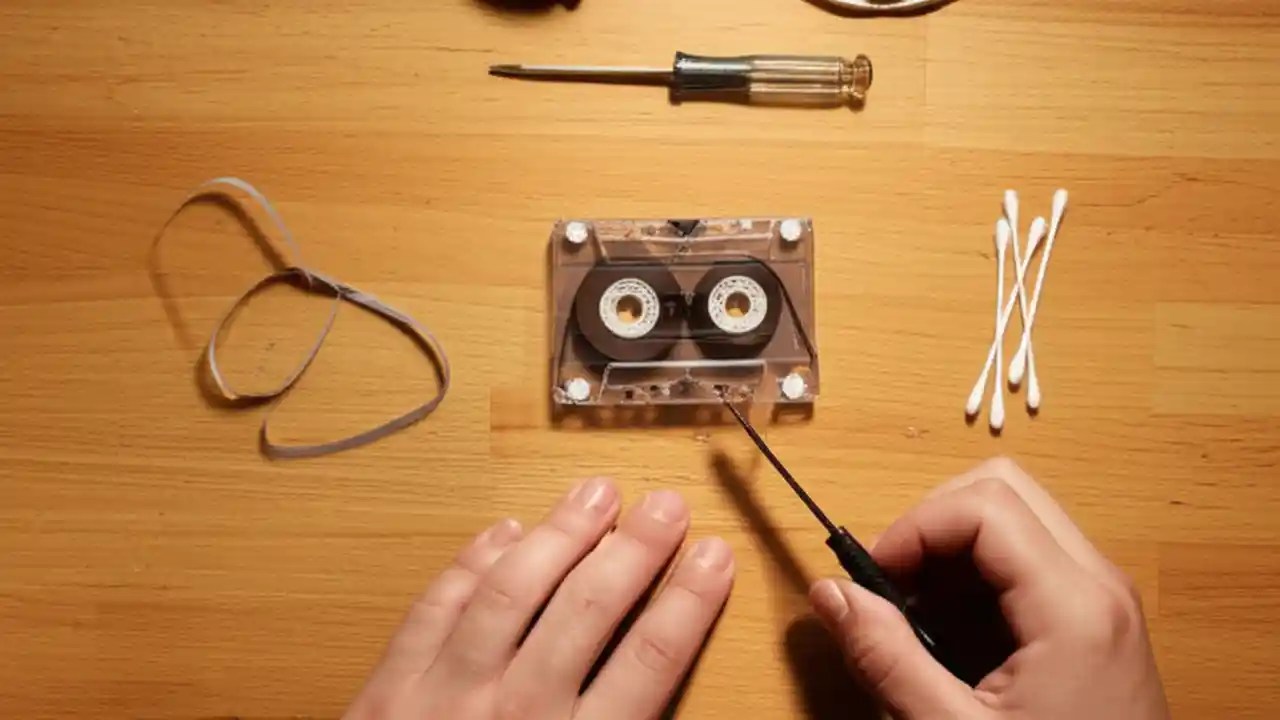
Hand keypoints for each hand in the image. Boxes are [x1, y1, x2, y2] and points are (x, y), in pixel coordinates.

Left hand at [344, 479, 734, 719]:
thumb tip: (657, 695)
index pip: (649, 658)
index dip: (688, 599)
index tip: (714, 555)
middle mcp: (514, 714)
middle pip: (589, 609)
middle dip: (635, 550)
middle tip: (665, 504)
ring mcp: (445, 695)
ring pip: (513, 592)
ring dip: (559, 536)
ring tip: (594, 495)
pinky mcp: (388, 690)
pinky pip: (435, 608)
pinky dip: (470, 564)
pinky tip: (501, 532)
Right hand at [809, 457, 1170, 719]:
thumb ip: (887, 660)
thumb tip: (830, 594)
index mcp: (1074, 608)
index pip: (983, 505)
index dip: (913, 526)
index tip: (871, 576)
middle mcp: (1100, 586)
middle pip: (1004, 489)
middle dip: (931, 525)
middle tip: (891, 586)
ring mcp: (1105, 601)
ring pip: (1017, 517)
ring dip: (952, 550)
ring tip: (917, 618)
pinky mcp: (1098, 621)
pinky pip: (1031, 558)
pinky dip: (978, 576)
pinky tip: (953, 636)